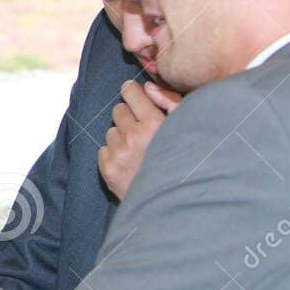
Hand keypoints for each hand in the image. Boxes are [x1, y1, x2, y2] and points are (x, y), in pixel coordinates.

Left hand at [98, 79, 180, 199]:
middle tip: (143, 130)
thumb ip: (169, 102)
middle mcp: (133, 136)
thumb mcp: (187, 129)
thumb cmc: (186, 161)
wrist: (175, 203)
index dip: (132, 92)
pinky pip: (103, 149)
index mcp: (155, 123)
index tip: (133, 93)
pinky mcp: (108, 169)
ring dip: (122, 137)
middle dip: (129, 116)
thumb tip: (146, 86)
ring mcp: (118, 154)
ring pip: (111, 131)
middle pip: (118, 110)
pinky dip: (114, 153)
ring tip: (140, 151)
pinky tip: (131, 163)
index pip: (131, 93)